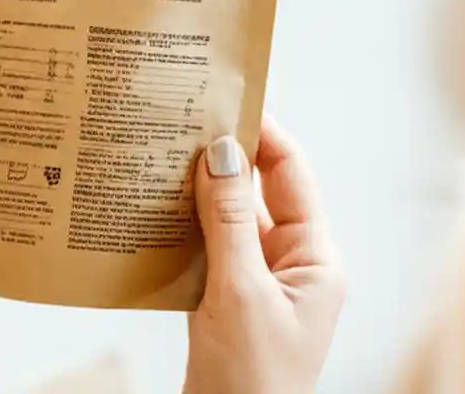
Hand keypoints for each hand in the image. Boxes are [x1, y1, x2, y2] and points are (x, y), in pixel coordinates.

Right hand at [185, 119, 345, 393]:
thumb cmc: (251, 380)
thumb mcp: (240, 293)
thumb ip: (228, 221)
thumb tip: (222, 151)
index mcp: (315, 258)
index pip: (291, 176)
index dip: (262, 135)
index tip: (226, 100)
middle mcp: (291, 266)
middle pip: (256, 193)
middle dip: (222, 159)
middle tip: (182, 120)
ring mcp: (257, 285)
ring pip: (225, 221)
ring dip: (195, 194)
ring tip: (159, 156)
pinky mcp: (225, 305)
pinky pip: (205, 253)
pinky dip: (180, 232)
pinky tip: (149, 213)